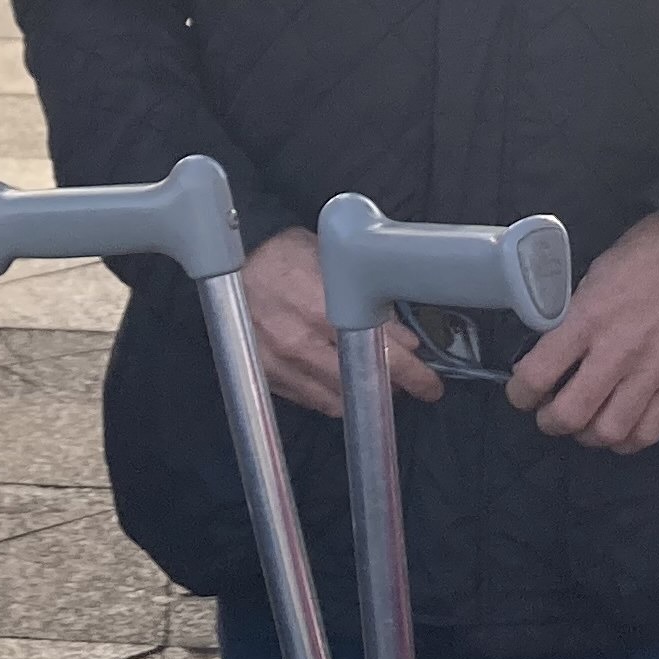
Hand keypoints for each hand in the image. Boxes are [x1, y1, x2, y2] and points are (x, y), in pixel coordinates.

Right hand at [239, 227, 434, 415]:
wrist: (228, 269)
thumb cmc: (282, 256)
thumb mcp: (329, 259)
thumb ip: (366, 297)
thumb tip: (403, 338)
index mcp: (320, 306)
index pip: (378, 350)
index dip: (411, 371)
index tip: (429, 383)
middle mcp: (300, 342)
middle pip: (361, 381)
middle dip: (394, 385)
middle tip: (417, 386)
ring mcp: (282, 364)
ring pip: (339, 400)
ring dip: (365, 394)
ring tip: (380, 382)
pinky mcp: (268, 378)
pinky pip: (313, 401)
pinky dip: (336, 398)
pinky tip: (346, 385)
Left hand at [508, 214, 658, 452]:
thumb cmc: (643, 257)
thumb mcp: (592, 276)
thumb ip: (570, 317)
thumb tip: (548, 349)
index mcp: (588, 318)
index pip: (536, 375)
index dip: (518, 393)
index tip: (521, 391)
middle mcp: (618, 351)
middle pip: (570, 415)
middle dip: (549, 422)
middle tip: (549, 414)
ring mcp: (653, 371)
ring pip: (609, 432)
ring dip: (587, 436)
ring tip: (585, 423)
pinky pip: (648, 432)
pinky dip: (626, 440)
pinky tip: (618, 428)